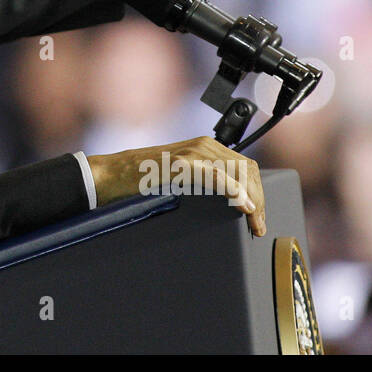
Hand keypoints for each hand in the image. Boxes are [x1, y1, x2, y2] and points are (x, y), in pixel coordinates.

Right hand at [87, 136, 265, 234]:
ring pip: (239, 173)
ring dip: (252, 199)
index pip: (247, 167)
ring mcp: (193, 152)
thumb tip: (230, 202)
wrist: (111, 176)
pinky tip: (243, 207)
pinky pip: (218, 177)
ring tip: (253, 222)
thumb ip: (202, 181)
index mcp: (205, 147)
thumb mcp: (179, 179)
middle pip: (248, 170)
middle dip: (259, 198)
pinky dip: (236, 192)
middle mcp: (203, 145)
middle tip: (258, 225)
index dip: (258, 192)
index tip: (257, 216)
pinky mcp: (182, 164)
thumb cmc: (140, 181)